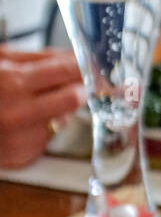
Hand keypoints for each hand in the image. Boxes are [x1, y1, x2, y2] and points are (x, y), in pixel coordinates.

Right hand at [0, 48, 85, 169]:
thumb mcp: (0, 60)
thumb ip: (36, 58)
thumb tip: (70, 58)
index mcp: (11, 82)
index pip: (66, 70)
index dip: (84, 66)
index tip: (96, 63)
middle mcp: (18, 113)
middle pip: (72, 98)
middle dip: (79, 88)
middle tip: (82, 82)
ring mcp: (19, 138)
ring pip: (62, 119)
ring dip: (59, 109)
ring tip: (35, 100)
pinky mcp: (19, 157)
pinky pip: (46, 137)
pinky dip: (42, 127)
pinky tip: (24, 120)